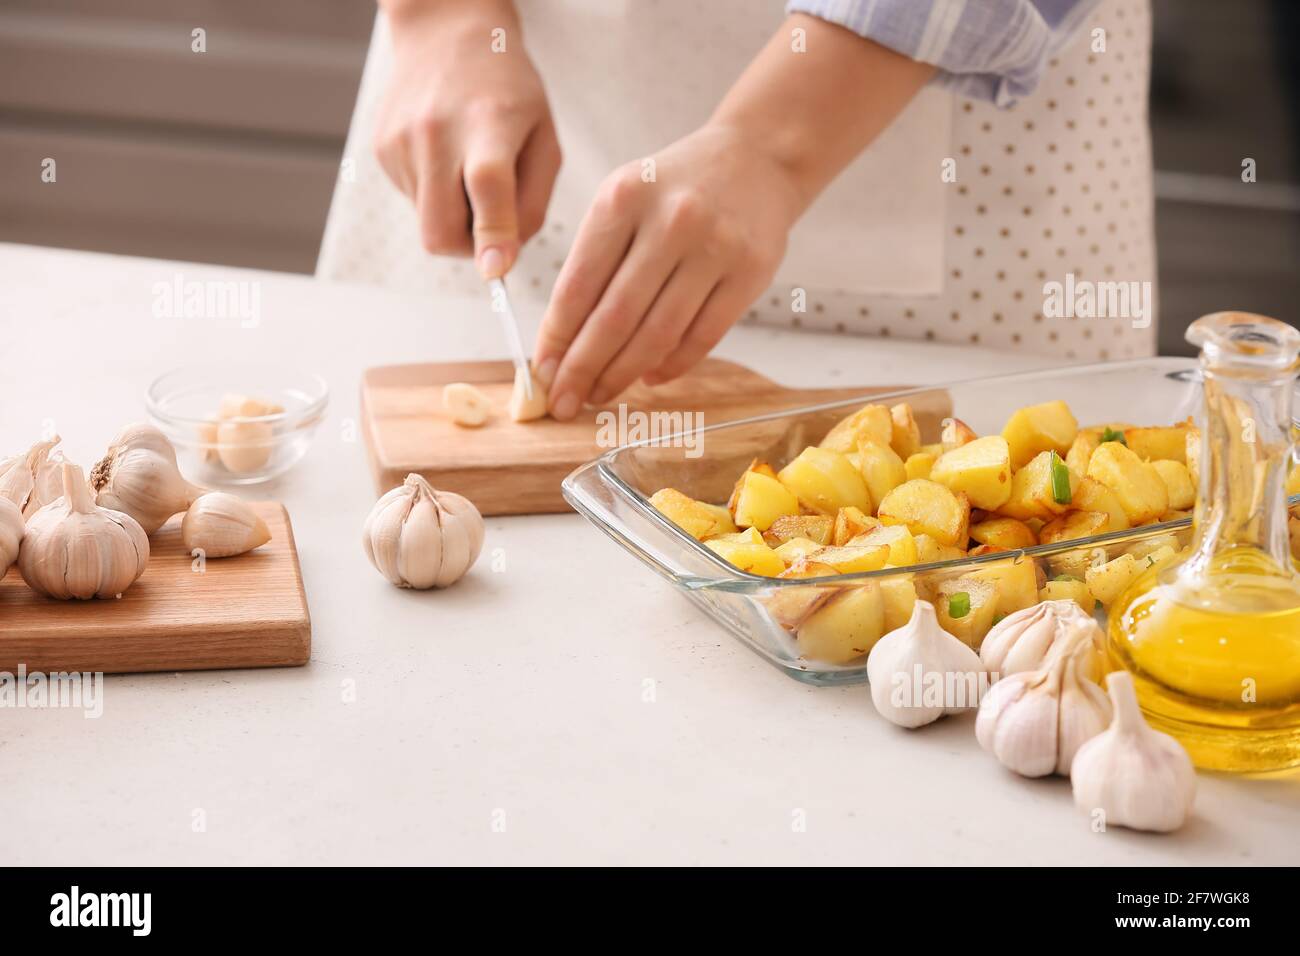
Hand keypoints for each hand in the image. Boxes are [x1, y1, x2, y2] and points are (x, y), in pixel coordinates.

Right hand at [374, 0, 560, 276]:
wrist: (445, 32)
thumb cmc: (507, 89)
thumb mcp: (544, 137)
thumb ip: (533, 201)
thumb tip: (505, 258)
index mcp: (487, 123)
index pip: (487, 185)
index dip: (493, 234)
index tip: (497, 271)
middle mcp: (436, 131)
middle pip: (439, 228)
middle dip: (466, 249)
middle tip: (489, 227)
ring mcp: (401, 141)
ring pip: (426, 221)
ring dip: (452, 214)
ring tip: (466, 166)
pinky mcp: (381, 148)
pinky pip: (413, 201)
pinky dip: (435, 194)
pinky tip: (445, 156)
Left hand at [534, 123, 802, 418]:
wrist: (755, 160)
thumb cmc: (674, 188)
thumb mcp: (623, 200)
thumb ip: (593, 261)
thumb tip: (562, 343)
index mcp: (623, 198)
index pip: (578, 285)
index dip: (557, 337)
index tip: (543, 372)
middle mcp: (670, 221)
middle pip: (615, 316)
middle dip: (583, 368)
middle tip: (565, 402)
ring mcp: (715, 248)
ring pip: (658, 333)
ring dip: (623, 374)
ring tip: (601, 394)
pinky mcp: (750, 273)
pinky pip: (702, 336)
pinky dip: (671, 365)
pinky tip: (649, 377)